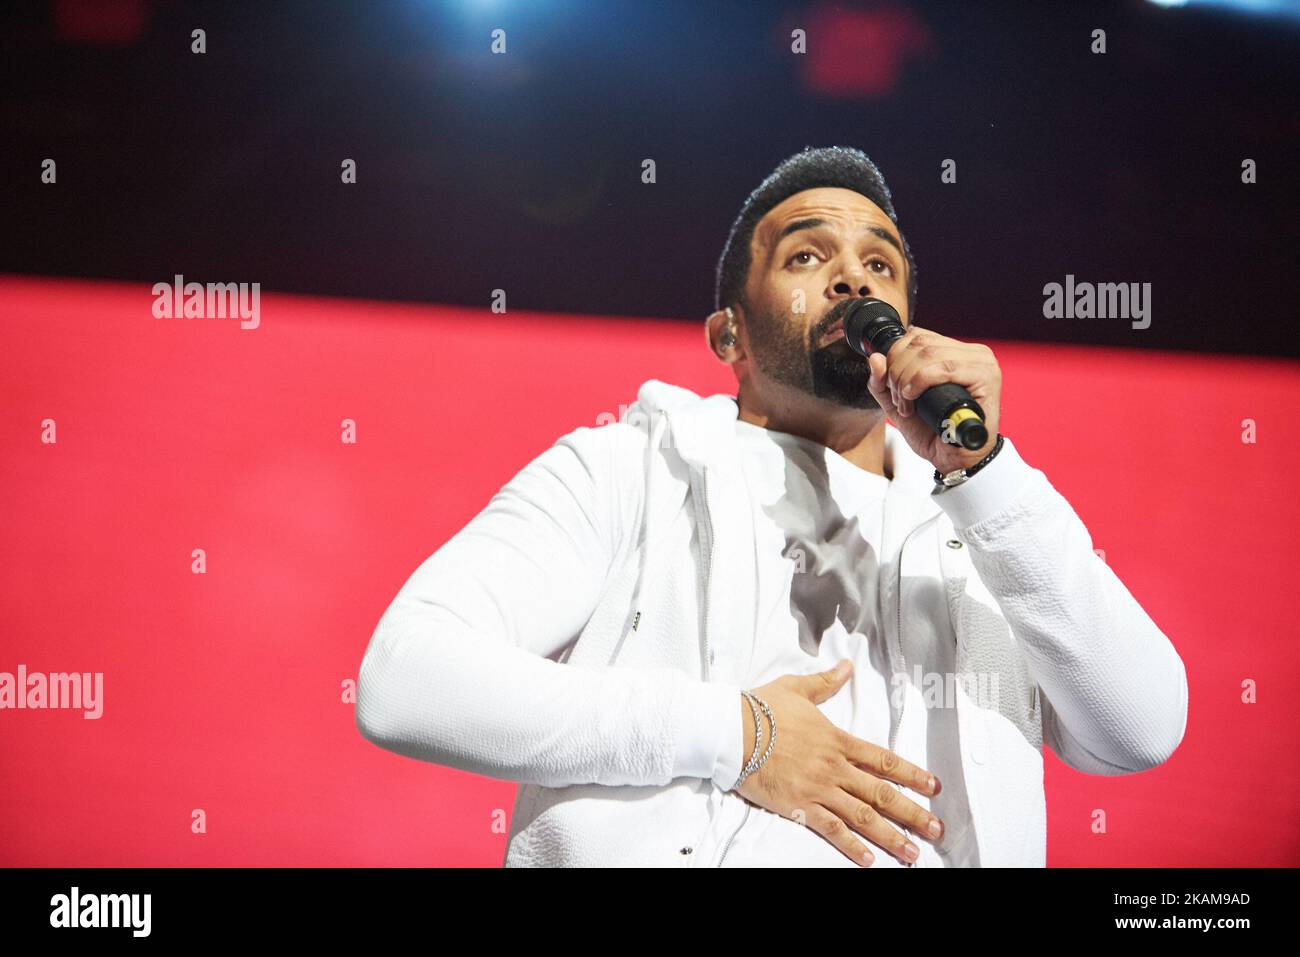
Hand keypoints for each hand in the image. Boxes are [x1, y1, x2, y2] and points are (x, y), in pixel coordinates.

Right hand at [734, 660, 944, 866]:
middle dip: (912, 813)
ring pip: (862, 816)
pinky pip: (831, 829)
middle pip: (881, 793)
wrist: (730, 729)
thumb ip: (825, 682)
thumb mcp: (796, 688)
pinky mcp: (799, 806)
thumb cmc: (760, 709)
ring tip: (912, 854)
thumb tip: (846, 667)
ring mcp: (818, 788)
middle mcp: (833, 767)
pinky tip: (869, 860)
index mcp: (836, 740)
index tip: (934, 787)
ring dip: (890, 836)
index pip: (883, 760)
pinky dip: (852, 846)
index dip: (911, 774)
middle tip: (936, 829)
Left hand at [865, 325, 1001, 474]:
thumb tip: (874, 357)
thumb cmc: (933, 432)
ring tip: (906, 405)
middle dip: (897, 371)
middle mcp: (972, 352)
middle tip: (899, 399)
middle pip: (919, 343)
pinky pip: (944, 367)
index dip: (894, 356)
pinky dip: (920, 382)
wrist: (954, 459)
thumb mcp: (898, 403)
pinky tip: (914, 400)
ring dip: (907, 380)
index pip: (917, 335)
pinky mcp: (986, 377)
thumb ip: (882, 382)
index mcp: (955, 352)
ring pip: (928, 353)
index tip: (890, 385)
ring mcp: (982, 363)